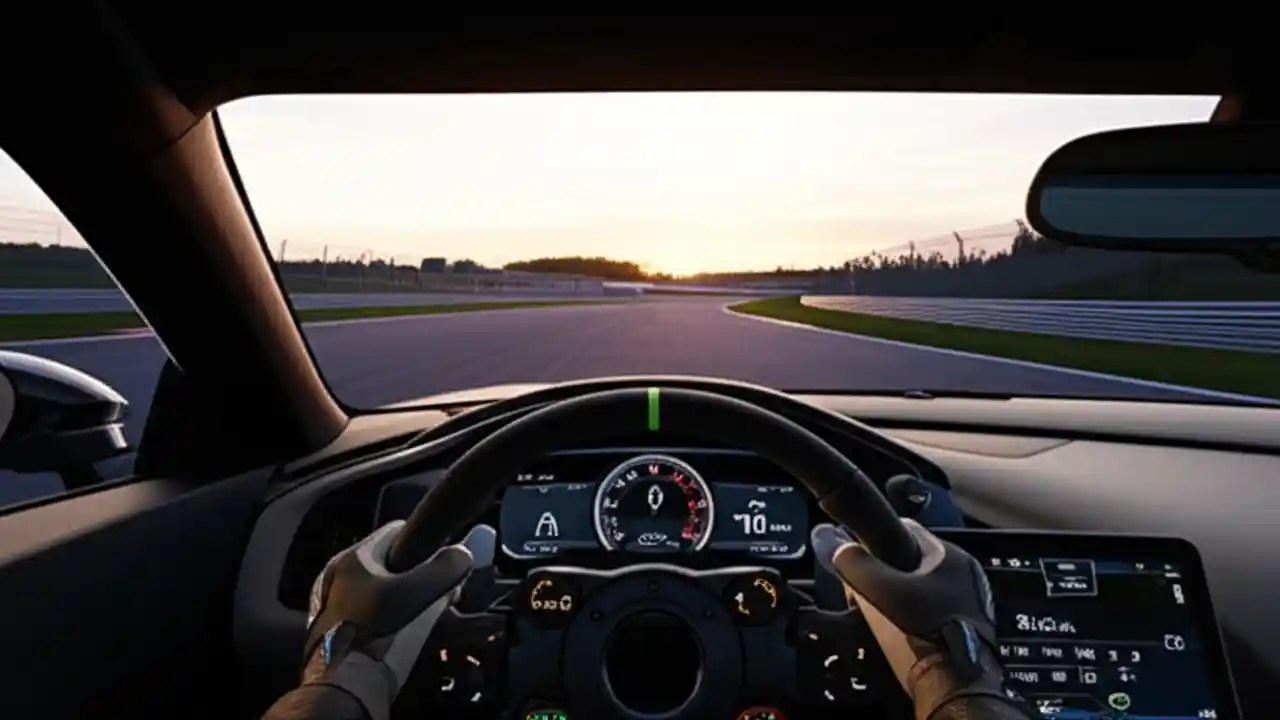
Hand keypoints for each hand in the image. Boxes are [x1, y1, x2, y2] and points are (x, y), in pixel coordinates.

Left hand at [301, 521, 495, 719]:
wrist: (343, 684)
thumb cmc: (380, 632)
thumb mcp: (420, 595)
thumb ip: (446, 568)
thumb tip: (464, 552)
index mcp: (353, 557)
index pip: (397, 529)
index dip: (427, 541)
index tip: (444, 561)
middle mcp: (337, 574)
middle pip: (389, 561)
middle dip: (417, 573)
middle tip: (438, 592)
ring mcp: (331, 602)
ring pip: (379, 586)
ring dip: (403, 595)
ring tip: (423, 613)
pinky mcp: (332, 627)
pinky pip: (368, 609)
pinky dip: (386, 614)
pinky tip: (399, 630)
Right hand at [812, 520, 1029, 719]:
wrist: (955, 686)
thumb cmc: (920, 632)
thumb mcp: (879, 593)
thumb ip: (853, 564)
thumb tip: (829, 539)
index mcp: (952, 556)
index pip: (906, 530)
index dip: (875, 541)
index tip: (857, 558)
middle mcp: (967, 574)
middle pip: (913, 560)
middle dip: (886, 573)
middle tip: (865, 592)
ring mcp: (972, 602)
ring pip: (923, 586)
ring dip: (900, 595)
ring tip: (880, 614)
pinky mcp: (969, 626)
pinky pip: (934, 609)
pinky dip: (916, 614)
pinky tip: (902, 630)